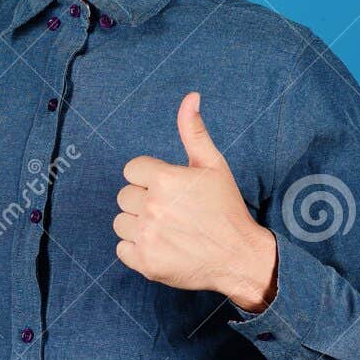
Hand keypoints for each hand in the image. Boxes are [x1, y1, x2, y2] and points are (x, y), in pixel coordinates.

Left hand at [114, 92, 277, 311]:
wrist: (239, 258)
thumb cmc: (226, 209)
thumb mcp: (214, 165)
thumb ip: (194, 131)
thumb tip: (191, 97)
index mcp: (165, 179)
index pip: (132, 170)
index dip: (150, 178)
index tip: (169, 189)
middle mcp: (152, 206)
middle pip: (125, 196)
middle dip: (144, 201)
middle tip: (172, 211)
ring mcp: (147, 236)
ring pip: (120, 222)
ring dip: (138, 225)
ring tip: (167, 229)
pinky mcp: (145, 262)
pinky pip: (122, 248)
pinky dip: (137, 250)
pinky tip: (161, 247)